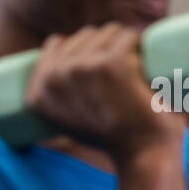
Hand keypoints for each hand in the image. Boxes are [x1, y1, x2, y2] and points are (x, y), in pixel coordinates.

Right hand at [24, 23, 183, 158]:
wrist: (145, 157)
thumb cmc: (118, 140)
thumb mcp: (75, 120)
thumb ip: (64, 95)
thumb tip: (66, 59)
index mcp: (39, 93)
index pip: (58, 46)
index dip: (85, 49)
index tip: (106, 64)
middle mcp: (55, 78)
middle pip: (84, 36)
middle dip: (108, 45)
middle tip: (130, 69)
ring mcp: (82, 68)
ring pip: (106, 32)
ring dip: (126, 42)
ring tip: (141, 64)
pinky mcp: (112, 63)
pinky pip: (128, 35)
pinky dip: (142, 41)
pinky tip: (149, 54)